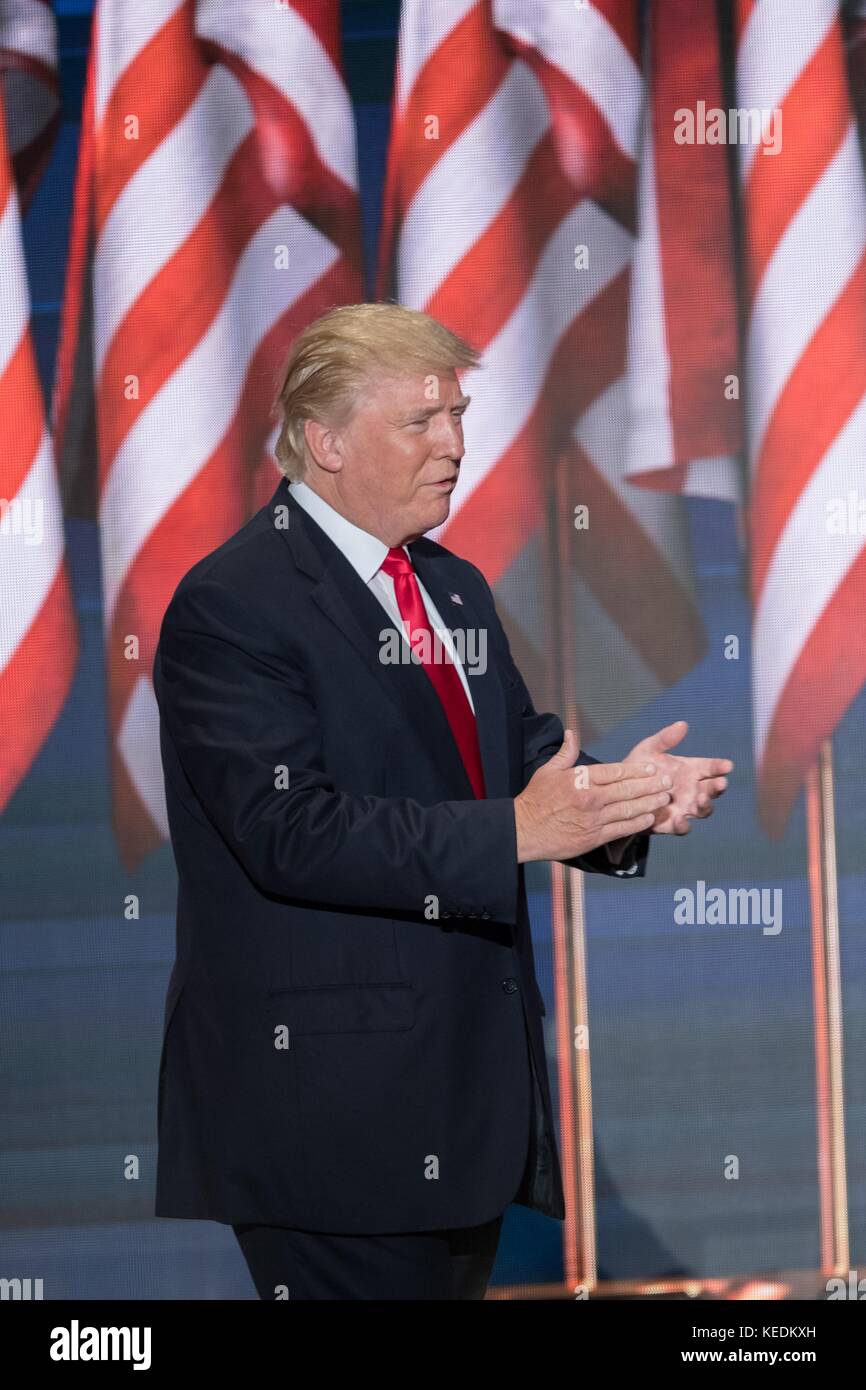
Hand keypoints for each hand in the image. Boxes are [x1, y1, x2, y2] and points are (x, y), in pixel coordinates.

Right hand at [514, 730, 674, 863]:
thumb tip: (572, 732)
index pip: (615, 771)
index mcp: (580, 779)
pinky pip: (622, 829)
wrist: (523, 830)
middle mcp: (590, 798)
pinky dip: (638, 823)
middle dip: (651, 785)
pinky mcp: (594, 837)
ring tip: (664, 798)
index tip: (652, 768)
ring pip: (629, 809)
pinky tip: (649, 818)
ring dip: (650, 803)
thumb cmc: (535, 799)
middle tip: (667, 781)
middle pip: (628, 789)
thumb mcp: (548, 771)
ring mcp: (594, 819)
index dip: (637, 770)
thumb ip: (566, 753)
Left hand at [623, 720, 731, 834]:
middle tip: (720, 783)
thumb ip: (665, 739)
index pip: (711, 768)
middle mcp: (692, 790)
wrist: (618, 791)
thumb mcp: (649, 749)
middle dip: (718, 786)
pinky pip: (682, 828)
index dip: (720, 766)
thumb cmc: (638, 767)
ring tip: (702, 799)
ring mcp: (684, 807)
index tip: (727, 765)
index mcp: (691, 770)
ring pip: (703, 809)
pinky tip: (680, 819)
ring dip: (706, 805)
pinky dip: (684, 825)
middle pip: (712, 790)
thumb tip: (682, 724)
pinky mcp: (671, 823)